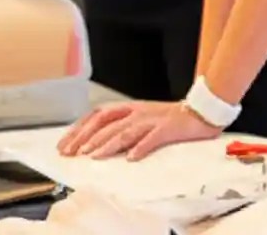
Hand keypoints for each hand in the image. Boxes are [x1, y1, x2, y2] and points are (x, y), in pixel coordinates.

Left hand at [57, 101, 220, 160]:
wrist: (200, 111)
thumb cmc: (168, 118)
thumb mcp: (140, 118)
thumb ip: (120, 127)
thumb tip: (95, 143)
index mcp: (128, 108)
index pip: (96, 115)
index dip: (79, 129)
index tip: (65, 145)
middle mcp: (136, 111)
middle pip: (106, 122)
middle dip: (86, 137)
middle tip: (72, 153)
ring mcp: (152, 119)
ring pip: (125, 130)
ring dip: (107, 143)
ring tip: (93, 155)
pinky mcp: (168, 128)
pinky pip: (152, 138)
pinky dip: (141, 147)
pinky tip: (131, 157)